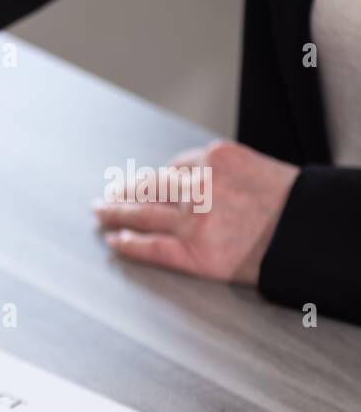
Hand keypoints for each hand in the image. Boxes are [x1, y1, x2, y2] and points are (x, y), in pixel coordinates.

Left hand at [94, 140, 299, 284]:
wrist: (310, 234)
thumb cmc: (292, 204)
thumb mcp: (258, 168)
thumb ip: (222, 173)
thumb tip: (195, 178)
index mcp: (215, 159)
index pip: (175, 166)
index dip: (157, 178)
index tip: (142, 182)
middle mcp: (198, 187)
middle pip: (150, 187)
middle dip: (125, 191)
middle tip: (108, 194)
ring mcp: (193, 220)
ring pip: (142, 213)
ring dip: (115, 212)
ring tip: (100, 212)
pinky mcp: (193, 251)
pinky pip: (150, 246)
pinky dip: (128, 243)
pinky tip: (114, 240)